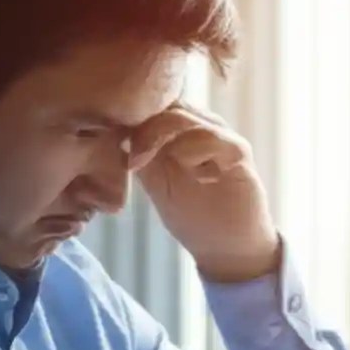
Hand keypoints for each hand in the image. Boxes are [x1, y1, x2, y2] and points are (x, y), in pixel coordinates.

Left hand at [127, 103, 279, 282]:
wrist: (227, 246)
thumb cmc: (193, 215)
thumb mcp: (155, 181)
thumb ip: (139, 153)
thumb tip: (110, 129)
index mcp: (180, 130)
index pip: (152, 103)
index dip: (129, 115)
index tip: (111, 141)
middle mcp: (201, 125)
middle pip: (165, 103)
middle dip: (139, 128)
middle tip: (130, 159)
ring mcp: (221, 136)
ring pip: (183, 116)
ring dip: (158, 138)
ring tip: (145, 166)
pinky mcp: (238, 152)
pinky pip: (211, 138)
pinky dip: (193, 154)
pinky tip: (199, 178)